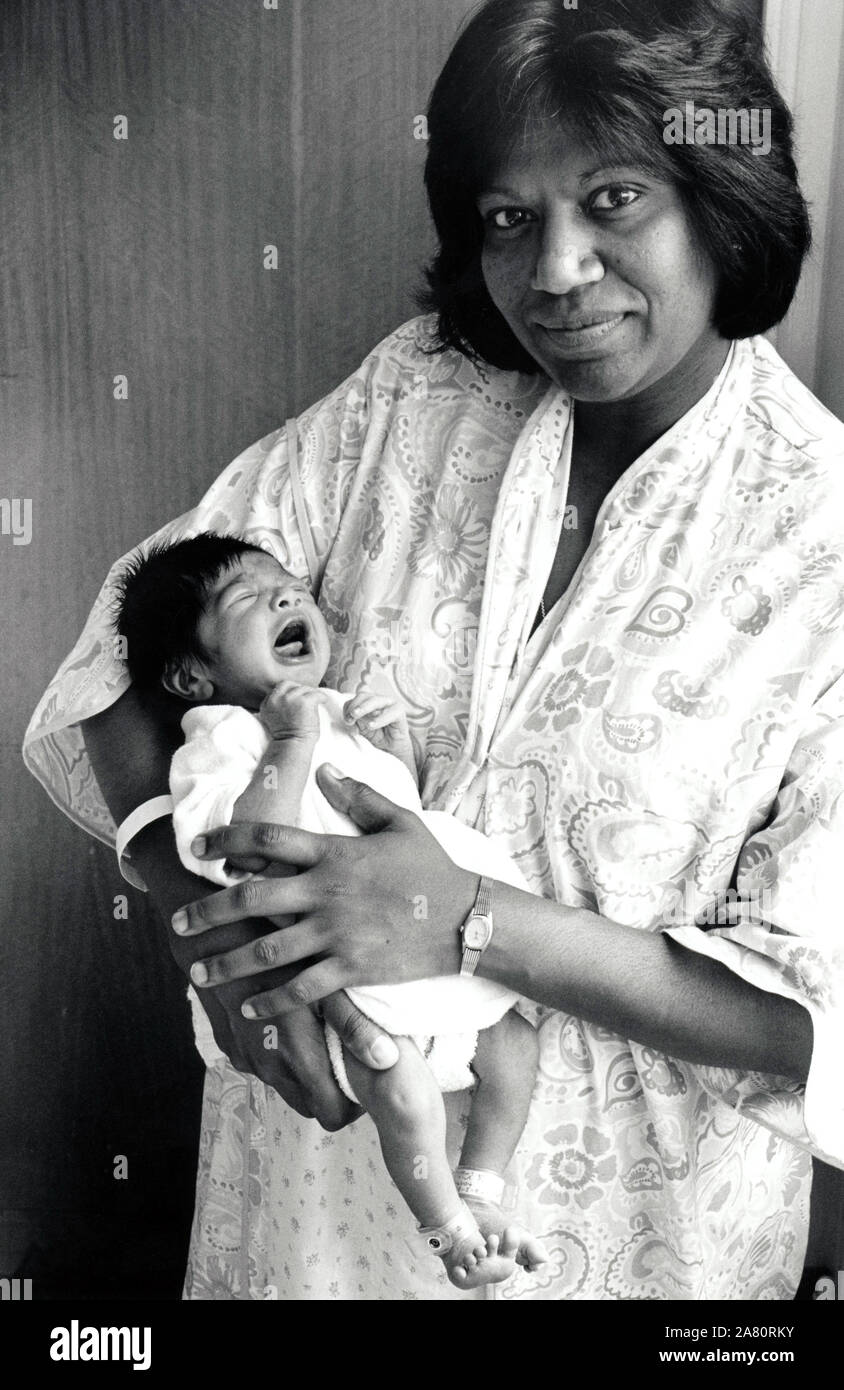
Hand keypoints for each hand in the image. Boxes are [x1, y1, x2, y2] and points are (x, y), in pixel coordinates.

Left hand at [173, 766, 478, 1015]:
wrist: (467, 917)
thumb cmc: (433, 868)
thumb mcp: (399, 822)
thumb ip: (358, 796)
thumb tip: (325, 768)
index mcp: (334, 853)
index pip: (269, 839)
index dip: (228, 840)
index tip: (199, 848)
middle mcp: (327, 892)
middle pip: (253, 898)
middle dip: (210, 911)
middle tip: (179, 922)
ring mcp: (337, 933)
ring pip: (268, 951)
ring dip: (228, 963)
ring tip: (199, 972)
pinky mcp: (351, 968)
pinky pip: (301, 989)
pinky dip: (272, 1001)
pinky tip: (249, 1007)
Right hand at [188, 971, 399, 1130]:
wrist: (215, 940)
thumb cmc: (279, 956)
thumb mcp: (322, 984)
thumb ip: (353, 1026)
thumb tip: (387, 1059)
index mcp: (297, 1056)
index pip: (332, 1115)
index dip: (351, 1106)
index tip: (362, 1085)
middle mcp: (269, 1067)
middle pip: (309, 1106)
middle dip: (329, 1092)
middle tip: (344, 1059)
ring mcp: (246, 1059)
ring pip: (285, 1086)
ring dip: (302, 1074)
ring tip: (317, 1036)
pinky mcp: (231, 1047)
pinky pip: (262, 1066)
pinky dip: (277, 1056)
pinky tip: (287, 1025)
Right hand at [259, 679, 322, 741]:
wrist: (293, 746)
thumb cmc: (287, 737)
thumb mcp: (275, 718)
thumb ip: (279, 705)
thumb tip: (293, 695)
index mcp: (267, 703)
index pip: (279, 688)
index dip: (290, 692)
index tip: (297, 698)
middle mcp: (276, 699)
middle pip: (289, 684)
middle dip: (298, 689)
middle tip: (307, 697)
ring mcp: (290, 699)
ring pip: (303, 688)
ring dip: (310, 695)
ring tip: (316, 701)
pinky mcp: (304, 702)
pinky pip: (316, 694)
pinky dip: (322, 698)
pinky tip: (323, 702)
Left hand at [343, 689, 415, 773]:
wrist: (391, 749)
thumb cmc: (377, 736)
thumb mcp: (361, 729)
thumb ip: (355, 722)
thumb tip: (349, 720)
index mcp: (367, 702)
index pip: (354, 699)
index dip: (348, 707)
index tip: (346, 720)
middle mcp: (378, 700)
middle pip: (363, 696)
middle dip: (354, 706)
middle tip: (350, 717)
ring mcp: (389, 704)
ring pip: (375, 700)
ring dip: (364, 708)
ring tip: (356, 716)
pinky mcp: (399, 712)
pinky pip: (390, 712)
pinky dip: (380, 719)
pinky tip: (371, 725)